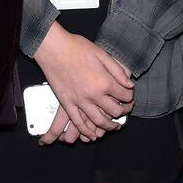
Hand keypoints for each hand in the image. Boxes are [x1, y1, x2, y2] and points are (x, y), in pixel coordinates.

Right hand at [34, 22, 132, 143]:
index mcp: (104, 82)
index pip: (124, 96)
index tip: (129, 95)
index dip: (130, 96)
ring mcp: (79, 101)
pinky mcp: (66, 103)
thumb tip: (129, 84)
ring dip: (109, 126)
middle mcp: (93, 95)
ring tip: (114, 126)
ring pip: (98, 121)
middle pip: (114, 111)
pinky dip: (87, 131)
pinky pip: (78, 122)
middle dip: (123, 111)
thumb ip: (117, 71)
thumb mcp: (102, 54)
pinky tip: (93, 134)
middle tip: (125, 110)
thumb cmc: (77, 47)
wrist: (52, 48)